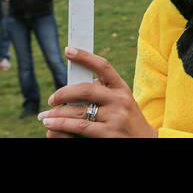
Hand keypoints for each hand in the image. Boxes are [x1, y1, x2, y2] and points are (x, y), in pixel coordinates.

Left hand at [41, 48, 156, 137]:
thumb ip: (104, 93)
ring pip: (79, 110)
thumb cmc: (128, 121)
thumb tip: (76, 87)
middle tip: (52, 99)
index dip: (85, 57)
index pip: (103, 66)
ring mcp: (115, 116)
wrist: (147, 142)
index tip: (68, 50)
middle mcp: (119, 99)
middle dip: (64, 93)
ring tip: (44, 116)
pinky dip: (61, 124)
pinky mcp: (109, 133)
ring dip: (57, 113)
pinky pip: (80, 126)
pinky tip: (51, 124)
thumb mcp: (122, 102)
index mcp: (122, 88)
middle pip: (86, 89)